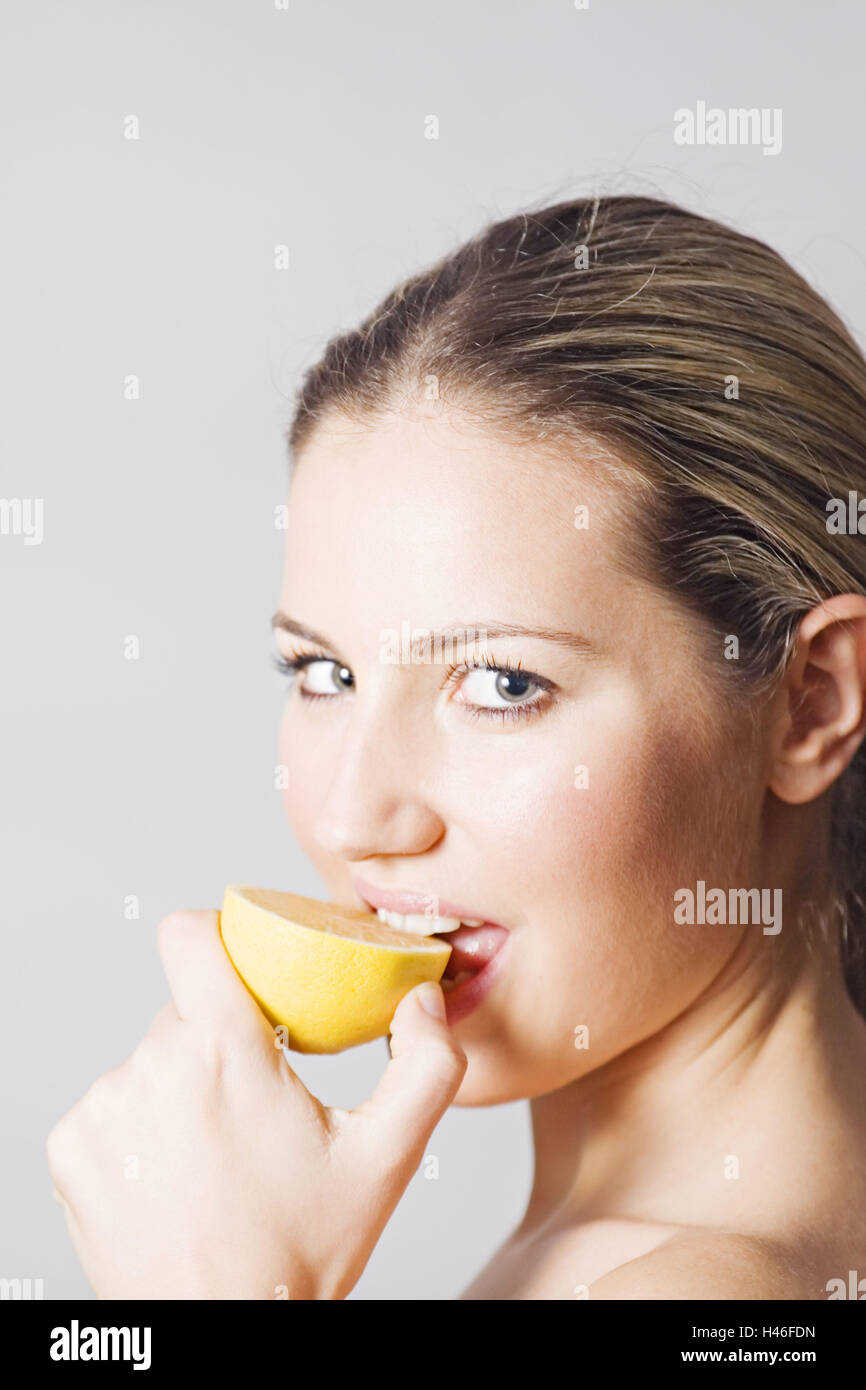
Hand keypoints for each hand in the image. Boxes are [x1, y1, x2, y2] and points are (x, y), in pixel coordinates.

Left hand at [46, 910, 466, 1298]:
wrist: (220, 1336)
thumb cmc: (297, 1253)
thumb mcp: (385, 1160)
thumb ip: (426, 1067)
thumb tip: (425, 1000)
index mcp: (222, 1051)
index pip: (190, 934)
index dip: (217, 934)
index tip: (244, 963)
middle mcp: (151, 1067)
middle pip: (186, 1011)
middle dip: (222, 1039)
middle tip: (258, 1099)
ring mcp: (105, 1109)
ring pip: (151, 1060)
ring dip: (182, 1087)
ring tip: (219, 1153)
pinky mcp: (74, 1149)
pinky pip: (114, 1106)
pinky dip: (144, 1127)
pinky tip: (178, 1176)